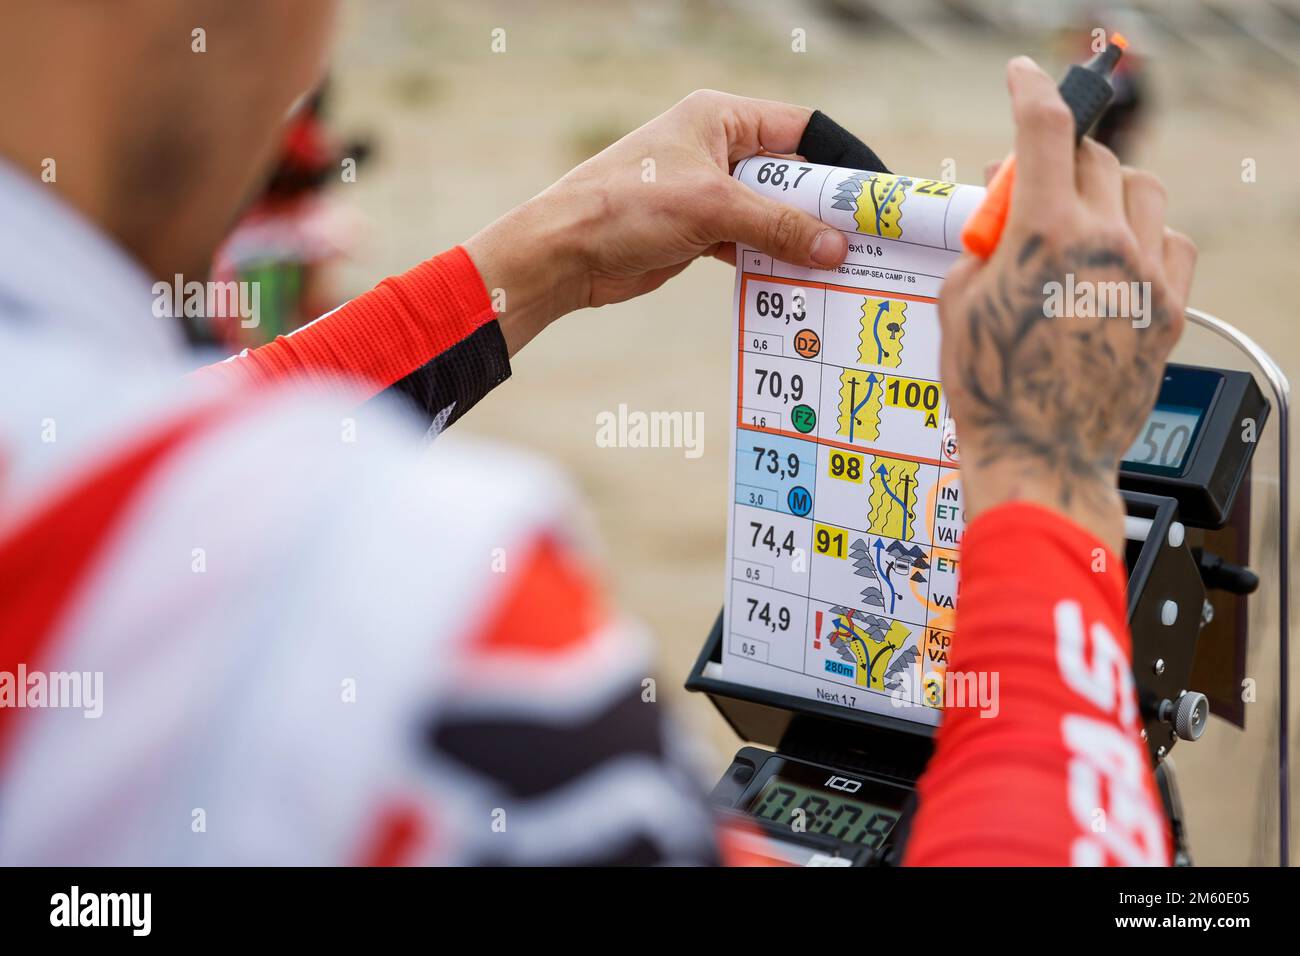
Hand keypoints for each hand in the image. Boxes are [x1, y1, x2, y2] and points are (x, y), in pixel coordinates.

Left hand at [463, 90, 848, 354]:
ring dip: (798, 241)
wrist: (566, 252)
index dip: (839, 157)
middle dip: (823, 208)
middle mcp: (717, 149)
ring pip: (771, 214)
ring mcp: (708, 192)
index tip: (873, 191)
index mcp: (720, 118)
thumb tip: (836, 247)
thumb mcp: (712, 209)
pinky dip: (770, 261)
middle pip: (790, 176)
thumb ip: (778, 225)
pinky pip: (749, 243)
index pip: (800, 128)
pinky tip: (796, 282)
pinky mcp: (698, 231)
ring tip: (838, 267)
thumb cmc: (627, 206)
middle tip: (864, 239)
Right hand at [938, 57, 1196, 556]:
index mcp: (1043, 234)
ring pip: (1143, 190)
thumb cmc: (992, 390)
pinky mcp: (1169, 308)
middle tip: (1035, 193)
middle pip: (1095, 157)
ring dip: (1109, 191)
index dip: (1028, 91)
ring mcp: (1144, 274)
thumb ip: (981, 252)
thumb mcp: (956, 309)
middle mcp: (1103, 242)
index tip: (1021, 77)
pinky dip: (1146, 235)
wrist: (1043, 457)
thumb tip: (999, 230)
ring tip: (1083, 222)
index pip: (1043, 130)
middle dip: (1061, 159)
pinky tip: (1120, 258)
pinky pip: (1172, 242)